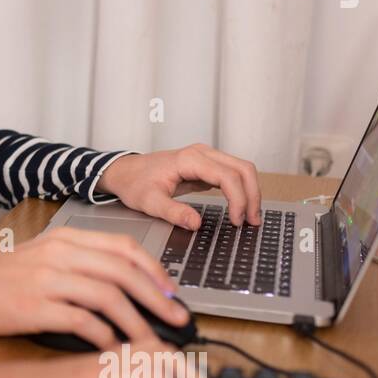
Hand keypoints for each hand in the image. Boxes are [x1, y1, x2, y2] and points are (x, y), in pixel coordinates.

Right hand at [0, 227, 190, 344]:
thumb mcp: (36, 258)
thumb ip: (73, 264)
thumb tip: (116, 284)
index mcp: (62, 239)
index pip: (123, 247)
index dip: (154, 270)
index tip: (171, 292)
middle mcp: (58, 254)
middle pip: (124, 272)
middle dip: (158, 298)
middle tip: (177, 320)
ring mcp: (46, 279)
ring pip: (109, 297)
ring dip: (137, 323)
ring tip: (151, 343)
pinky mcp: (34, 307)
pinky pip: (82, 322)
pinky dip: (104, 337)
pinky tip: (112, 349)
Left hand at [97, 144, 261, 228]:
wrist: (125, 172)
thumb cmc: (135, 183)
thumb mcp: (150, 202)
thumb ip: (173, 213)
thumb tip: (196, 223)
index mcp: (190, 160)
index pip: (228, 176)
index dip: (238, 199)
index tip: (237, 221)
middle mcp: (202, 153)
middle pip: (243, 168)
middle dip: (252, 195)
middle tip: (252, 221)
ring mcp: (206, 157)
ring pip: (241, 169)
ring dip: (250, 192)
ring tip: (250, 217)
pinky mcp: (206, 166)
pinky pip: (232, 174)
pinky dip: (241, 190)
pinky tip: (240, 208)